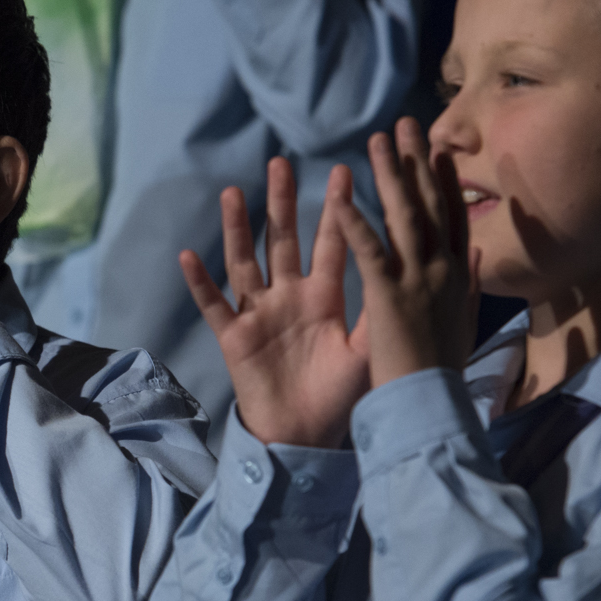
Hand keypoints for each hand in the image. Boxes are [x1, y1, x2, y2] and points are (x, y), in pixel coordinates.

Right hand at [182, 159, 368, 448]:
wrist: (305, 436)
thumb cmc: (340, 397)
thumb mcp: (366, 350)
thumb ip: (380, 312)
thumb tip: (410, 273)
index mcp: (324, 298)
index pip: (333, 245)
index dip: (337, 211)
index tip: (344, 171)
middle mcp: (289, 298)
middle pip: (283, 241)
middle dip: (282, 203)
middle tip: (281, 164)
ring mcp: (258, 314)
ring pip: (245, 262)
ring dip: (238, 229)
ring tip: (234, 193)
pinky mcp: (234, 337)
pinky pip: (214, 305)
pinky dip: (200, 282)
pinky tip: (189, 255)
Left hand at [328, 118, 479, 388]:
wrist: (430, 403)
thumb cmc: (441, 368)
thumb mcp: (463, 318)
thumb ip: (470, 281)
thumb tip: (477, 250)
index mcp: (459, 274)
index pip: (453, 216)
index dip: (444, 179)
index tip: (438, 149)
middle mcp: (444, 269)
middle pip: (430, 204)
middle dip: (417, 162)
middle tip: (406, 124)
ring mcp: (418, 280)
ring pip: (405, 218)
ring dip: (391, 176)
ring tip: (377, 141)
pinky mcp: (389, 297)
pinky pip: (371, 253)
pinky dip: (358, 225)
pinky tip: (344, 198)